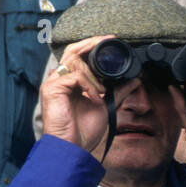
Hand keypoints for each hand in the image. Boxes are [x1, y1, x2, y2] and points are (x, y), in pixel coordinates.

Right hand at [40, 35, 111, 153]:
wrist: (72, 147)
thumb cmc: (82, 131)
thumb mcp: (106, 106)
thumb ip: (117, 91)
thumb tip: (133, 80)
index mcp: (69, 82)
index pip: (78, 55)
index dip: (92, 45)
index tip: (111, 40)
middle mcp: (59, 79)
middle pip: (71, 50)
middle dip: (91, 42)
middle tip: (107, 39)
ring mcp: (53, 83)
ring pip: (74, 61)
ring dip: (93, 74)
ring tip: (102, 92)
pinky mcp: (52, 89)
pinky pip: (74, 76)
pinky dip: (89, 85)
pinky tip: (95, 98)